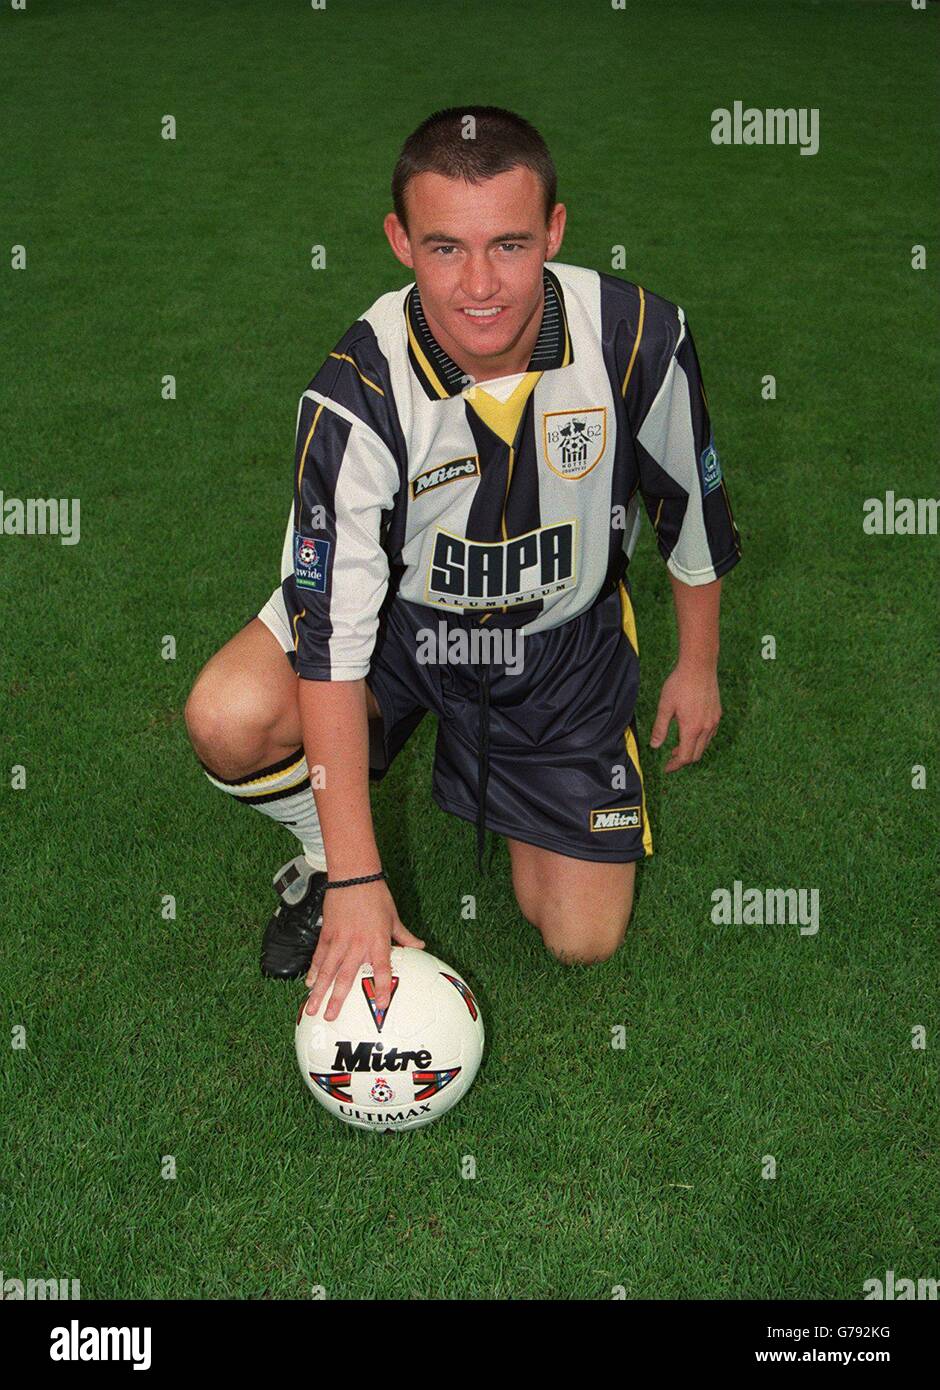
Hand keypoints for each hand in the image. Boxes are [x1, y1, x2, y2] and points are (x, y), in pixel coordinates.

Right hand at [303, 878, 424, 1021]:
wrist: (354, 876)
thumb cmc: (377, 896)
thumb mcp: (394, 917)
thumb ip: (405, 937)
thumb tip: (421, 947)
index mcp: (377, 941)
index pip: (382, 969)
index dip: (382, 988)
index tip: (382, 1005)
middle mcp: (357, 944)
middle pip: (346, 976)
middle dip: (337, 999)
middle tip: (331, 1018)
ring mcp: (339, 940)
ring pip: (327, 970)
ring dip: (319, 991)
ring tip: (311, 1008)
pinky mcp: (327, 933)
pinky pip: (319, 955)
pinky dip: (314, 970)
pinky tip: (309, 984)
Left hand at [649, 662, 721, 772]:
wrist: (699, 666)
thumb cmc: (679, 684)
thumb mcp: (665, 706)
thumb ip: (660, 728)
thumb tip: (655, 746)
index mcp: (692, 728)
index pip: (685, 757)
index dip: (675, 765)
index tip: (667, 768)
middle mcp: (706, 728)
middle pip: (696, 755)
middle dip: (683, 760)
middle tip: (670, 759)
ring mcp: (714, 721)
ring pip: (704, 745)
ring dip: (692, 750)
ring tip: (678, 747)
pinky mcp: (717, 714)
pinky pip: (710, 735)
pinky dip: (700, 740)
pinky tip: (690, 733)